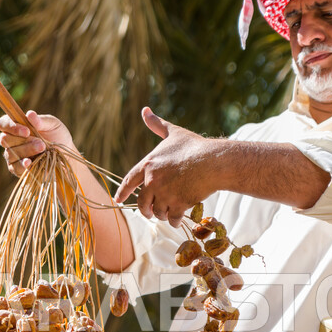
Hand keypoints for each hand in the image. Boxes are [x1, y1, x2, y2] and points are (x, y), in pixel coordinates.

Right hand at [0, 110, 75, 176]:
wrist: (65, 155)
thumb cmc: (57, 135)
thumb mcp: (53, 125)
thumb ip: (41, 120)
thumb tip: (29, 114)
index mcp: (16, 126)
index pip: (3, 124)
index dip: (11, 127)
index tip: (27, 131)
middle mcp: (11, 140)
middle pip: (5, 139)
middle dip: (23, 141)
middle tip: (41, 143)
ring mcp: (12, 155)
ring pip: (10, 153)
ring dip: (26, 151)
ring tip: (42, 149)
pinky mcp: (17, 169)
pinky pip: (14, 168)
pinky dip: (22, 165)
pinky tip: (30, 163)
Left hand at [114, 107, 221, 226]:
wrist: (212, 161)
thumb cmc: (194, 146)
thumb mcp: (173, 133)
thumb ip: (157, 125)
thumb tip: (145, 110)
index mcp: (149, 164)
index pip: (129, 181)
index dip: (123, 191)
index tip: (118, 200)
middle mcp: (153, 181)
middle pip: (142, 202)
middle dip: (146, 210)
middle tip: (150, 213)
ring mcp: (165, 194)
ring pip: (158, 212)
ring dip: (163, 214)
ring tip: (169, 212)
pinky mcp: (178, 204)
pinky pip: (172, 218)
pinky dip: (175, 220)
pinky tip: (178, 220)